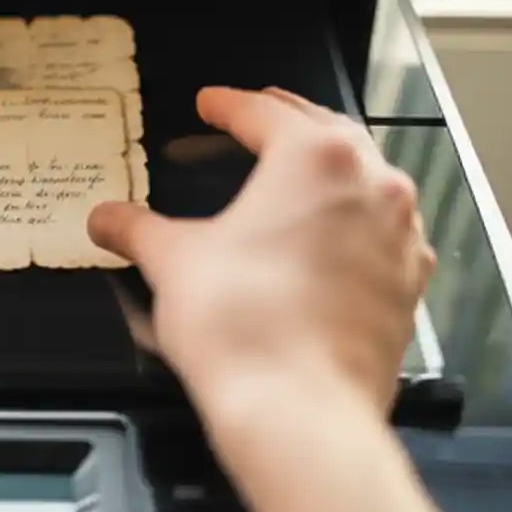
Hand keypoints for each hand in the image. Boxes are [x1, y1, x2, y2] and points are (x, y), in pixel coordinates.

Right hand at [89, 87, 434, 431]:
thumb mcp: (172, 262)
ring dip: (330, 169)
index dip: (229, 106)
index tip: (210, 102)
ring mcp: (398, 236)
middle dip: (288, 122)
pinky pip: (383, 233)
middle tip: (257, 117)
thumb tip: (105, 218)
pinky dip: (355, 222)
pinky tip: (330, 240)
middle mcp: (372, 185)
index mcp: (313, 159)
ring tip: (293, 175)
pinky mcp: (406, 285)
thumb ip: (137, 229)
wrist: (298, 409)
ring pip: (366, 180)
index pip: (265, 114)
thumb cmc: (238, 324)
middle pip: (328, 134)